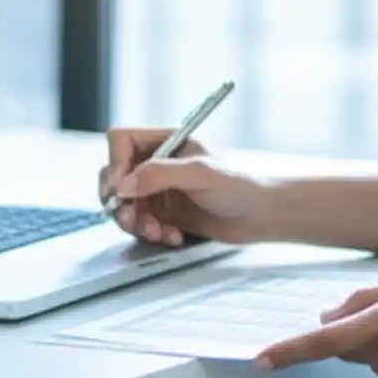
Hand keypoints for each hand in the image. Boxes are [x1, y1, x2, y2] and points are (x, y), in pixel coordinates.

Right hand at [99, 128, 271, 245]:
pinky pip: (141, 225)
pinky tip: (173, 237)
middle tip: (130, 218)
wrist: (264, 215)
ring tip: (157, 231)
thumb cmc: (241, 184)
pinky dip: (152, 234)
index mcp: (165, 141)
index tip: (121, 187)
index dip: (115, 162)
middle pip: (114, 175)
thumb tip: (122, 185)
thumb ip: (158, 175)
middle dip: (119, 200)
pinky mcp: (166, 215)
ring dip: (135, 222)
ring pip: (124, 204)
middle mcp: (158, 164)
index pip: (121, 140)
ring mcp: (160, 191)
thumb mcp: (200, 173)